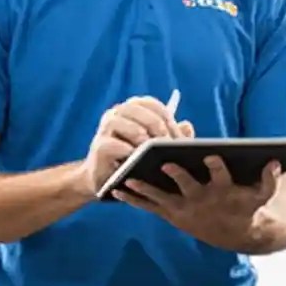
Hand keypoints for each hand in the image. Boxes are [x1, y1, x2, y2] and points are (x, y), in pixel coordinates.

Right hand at [75, 96, 194, 195]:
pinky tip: (136, 158)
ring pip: (119, 121)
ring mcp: (105, 129)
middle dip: (154, 124)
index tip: (177, 136)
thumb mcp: (158, 148)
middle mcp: (117, 113)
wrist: (110, 181)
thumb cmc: (138, 159)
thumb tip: (187, 125)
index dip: (166, 118)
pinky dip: (124, 150)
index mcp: (134, 109)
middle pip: (137, 109)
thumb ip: (172, 136)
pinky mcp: (98, 148)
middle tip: (167, 142)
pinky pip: (110, 144)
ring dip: (137, 132)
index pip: (152, 105)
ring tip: (150, 147)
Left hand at [114, 155, 281, 250]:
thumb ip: (270, 179)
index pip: (222, 176)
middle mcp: (202, 200)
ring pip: (162, 197)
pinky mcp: (170, 214)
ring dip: (145, 188)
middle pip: (188, 186)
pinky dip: (133, 199)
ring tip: (129, 176)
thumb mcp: (261, 194)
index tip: (211, 155)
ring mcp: (184, 209)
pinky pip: (148, 207)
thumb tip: (277, 162)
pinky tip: (116, 189)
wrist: (231, 235)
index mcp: (224, 190)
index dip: (217, 166)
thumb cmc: (245, 205)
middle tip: (165, 163)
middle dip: (177, 175)